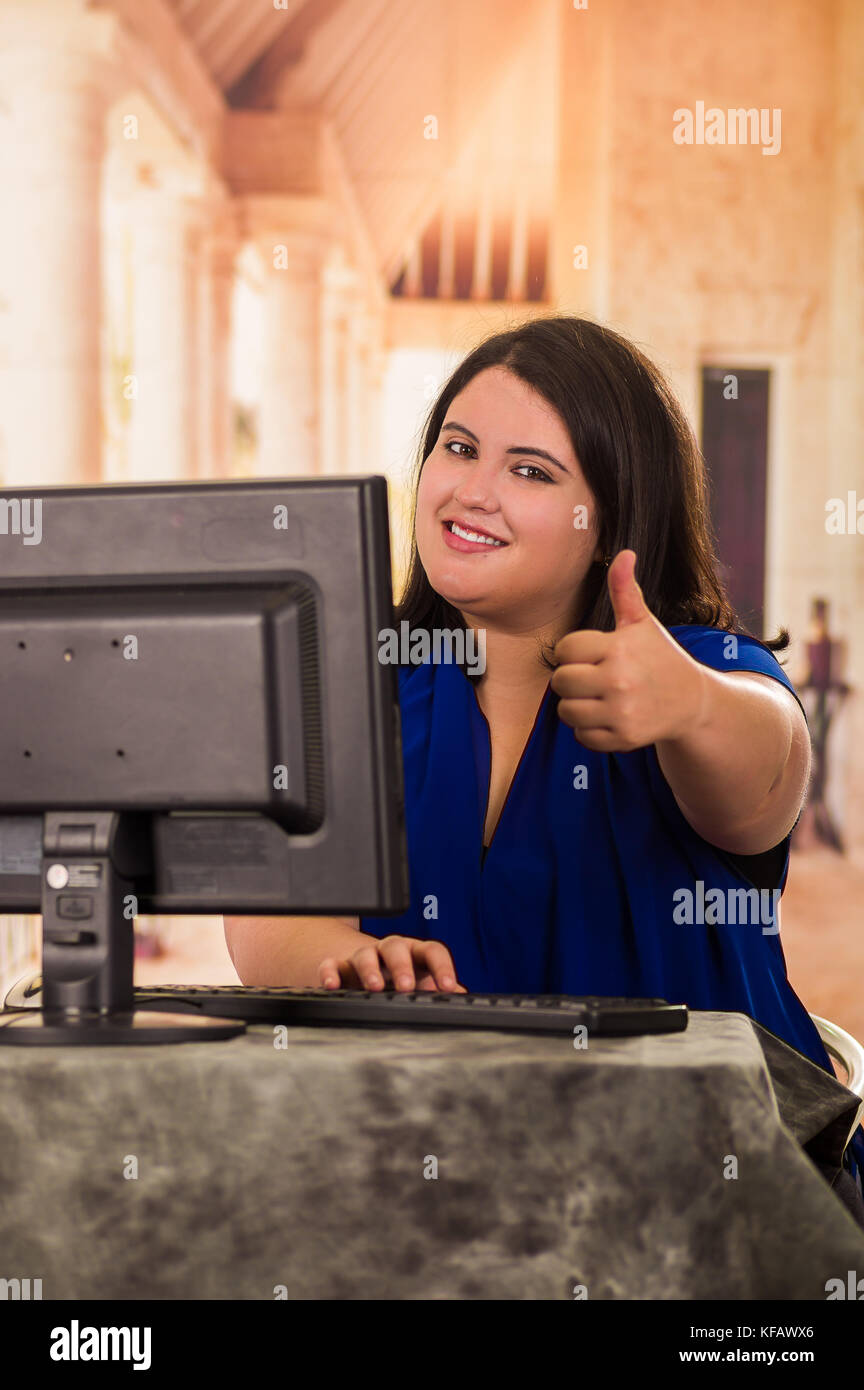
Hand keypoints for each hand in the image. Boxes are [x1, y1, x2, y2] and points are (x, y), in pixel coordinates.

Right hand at [318, 934, 468, 991]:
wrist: (364, 968)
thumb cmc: (400, 977)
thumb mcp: (422, 981)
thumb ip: (440, 987)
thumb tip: (462, 998)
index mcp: (415, 953)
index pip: (432, 951)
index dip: (441, 967)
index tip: (447, 986)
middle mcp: (390, 951)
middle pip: (396, 947)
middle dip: (401, 966)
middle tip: (406, 986)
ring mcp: (364, 957)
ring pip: (365, 955)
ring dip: (369, 970)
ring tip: (375, 988)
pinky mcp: (340, 967)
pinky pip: (332, 964)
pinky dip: (330, 972)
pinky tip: (331, 984)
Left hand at [550, 549, 705, 751]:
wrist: (693, 701)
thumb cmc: (660, 656)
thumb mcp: (643, 622)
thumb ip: (625, 590)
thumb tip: (624, 553)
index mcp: (618, 647)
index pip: (565, 649)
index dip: (572, 651)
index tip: (591, 654)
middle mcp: (619, 680)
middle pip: (560, 682)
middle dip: (571, 679)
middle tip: (591, 678)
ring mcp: (622, 711)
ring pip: (566, 712)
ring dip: (576, 706)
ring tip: (597, 698)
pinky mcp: (623, 738)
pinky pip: (582, 737)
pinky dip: (590, 730)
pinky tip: (609, 717)